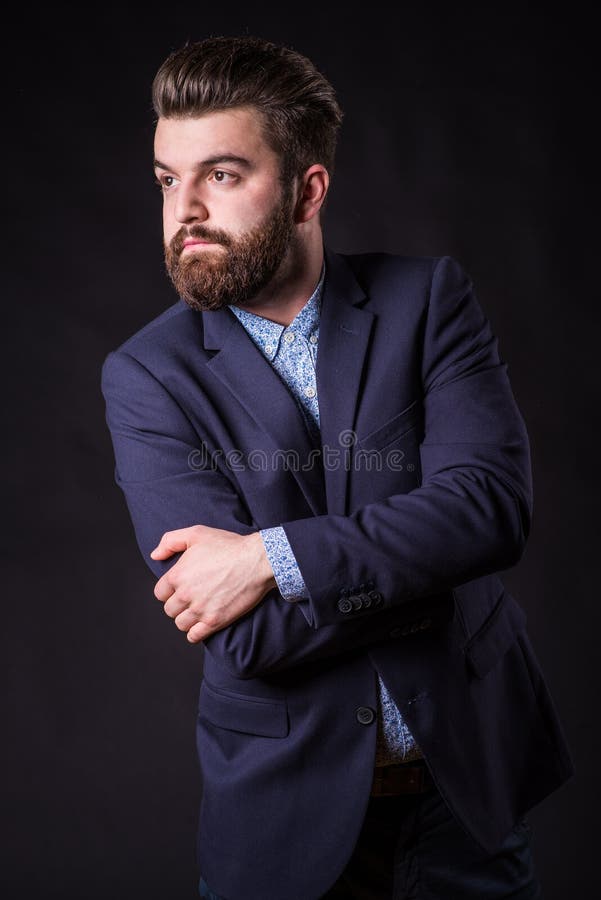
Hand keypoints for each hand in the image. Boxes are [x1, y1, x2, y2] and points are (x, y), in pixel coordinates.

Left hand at [150, 525, 276, 642]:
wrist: (256, 560)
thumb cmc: (229, 546)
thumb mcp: (197, 533)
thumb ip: (170, 541)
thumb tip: (155, 555)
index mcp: (177, 575)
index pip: (160, 593)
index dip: (169, 590)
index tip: (180, 588)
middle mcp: (185, 595)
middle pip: (169, 610)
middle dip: (178, 605)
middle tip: (191, 598)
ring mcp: (200, 609)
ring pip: (180, 624)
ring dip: (187, 619)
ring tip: (197, 610)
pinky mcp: (215, 621)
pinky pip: (194, 636)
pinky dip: (195, 633)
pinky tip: (202, 624)